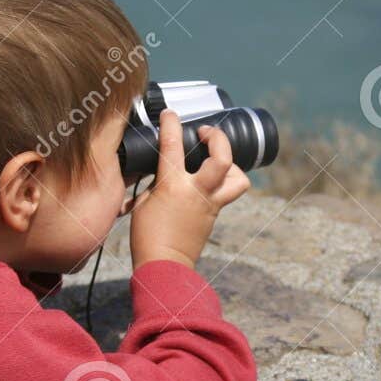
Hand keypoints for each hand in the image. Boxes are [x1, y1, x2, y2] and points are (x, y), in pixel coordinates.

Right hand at [128, 109, 250, 269]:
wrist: (164, 266)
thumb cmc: (147, 237)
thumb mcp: (142, 204)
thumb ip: (153, 186)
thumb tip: (158, 178)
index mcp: (173, 186)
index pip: (173, 146)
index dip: (172, 124)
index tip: (170, 114)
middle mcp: (197, 192)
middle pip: (223, 158)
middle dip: (218, 138)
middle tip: (206, 132)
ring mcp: (210, 204)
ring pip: (238, 179)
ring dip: (232, 164)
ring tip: (217, 159)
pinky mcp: (214, 215)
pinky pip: (227, 193)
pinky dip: (223, 182)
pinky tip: (208, 181)